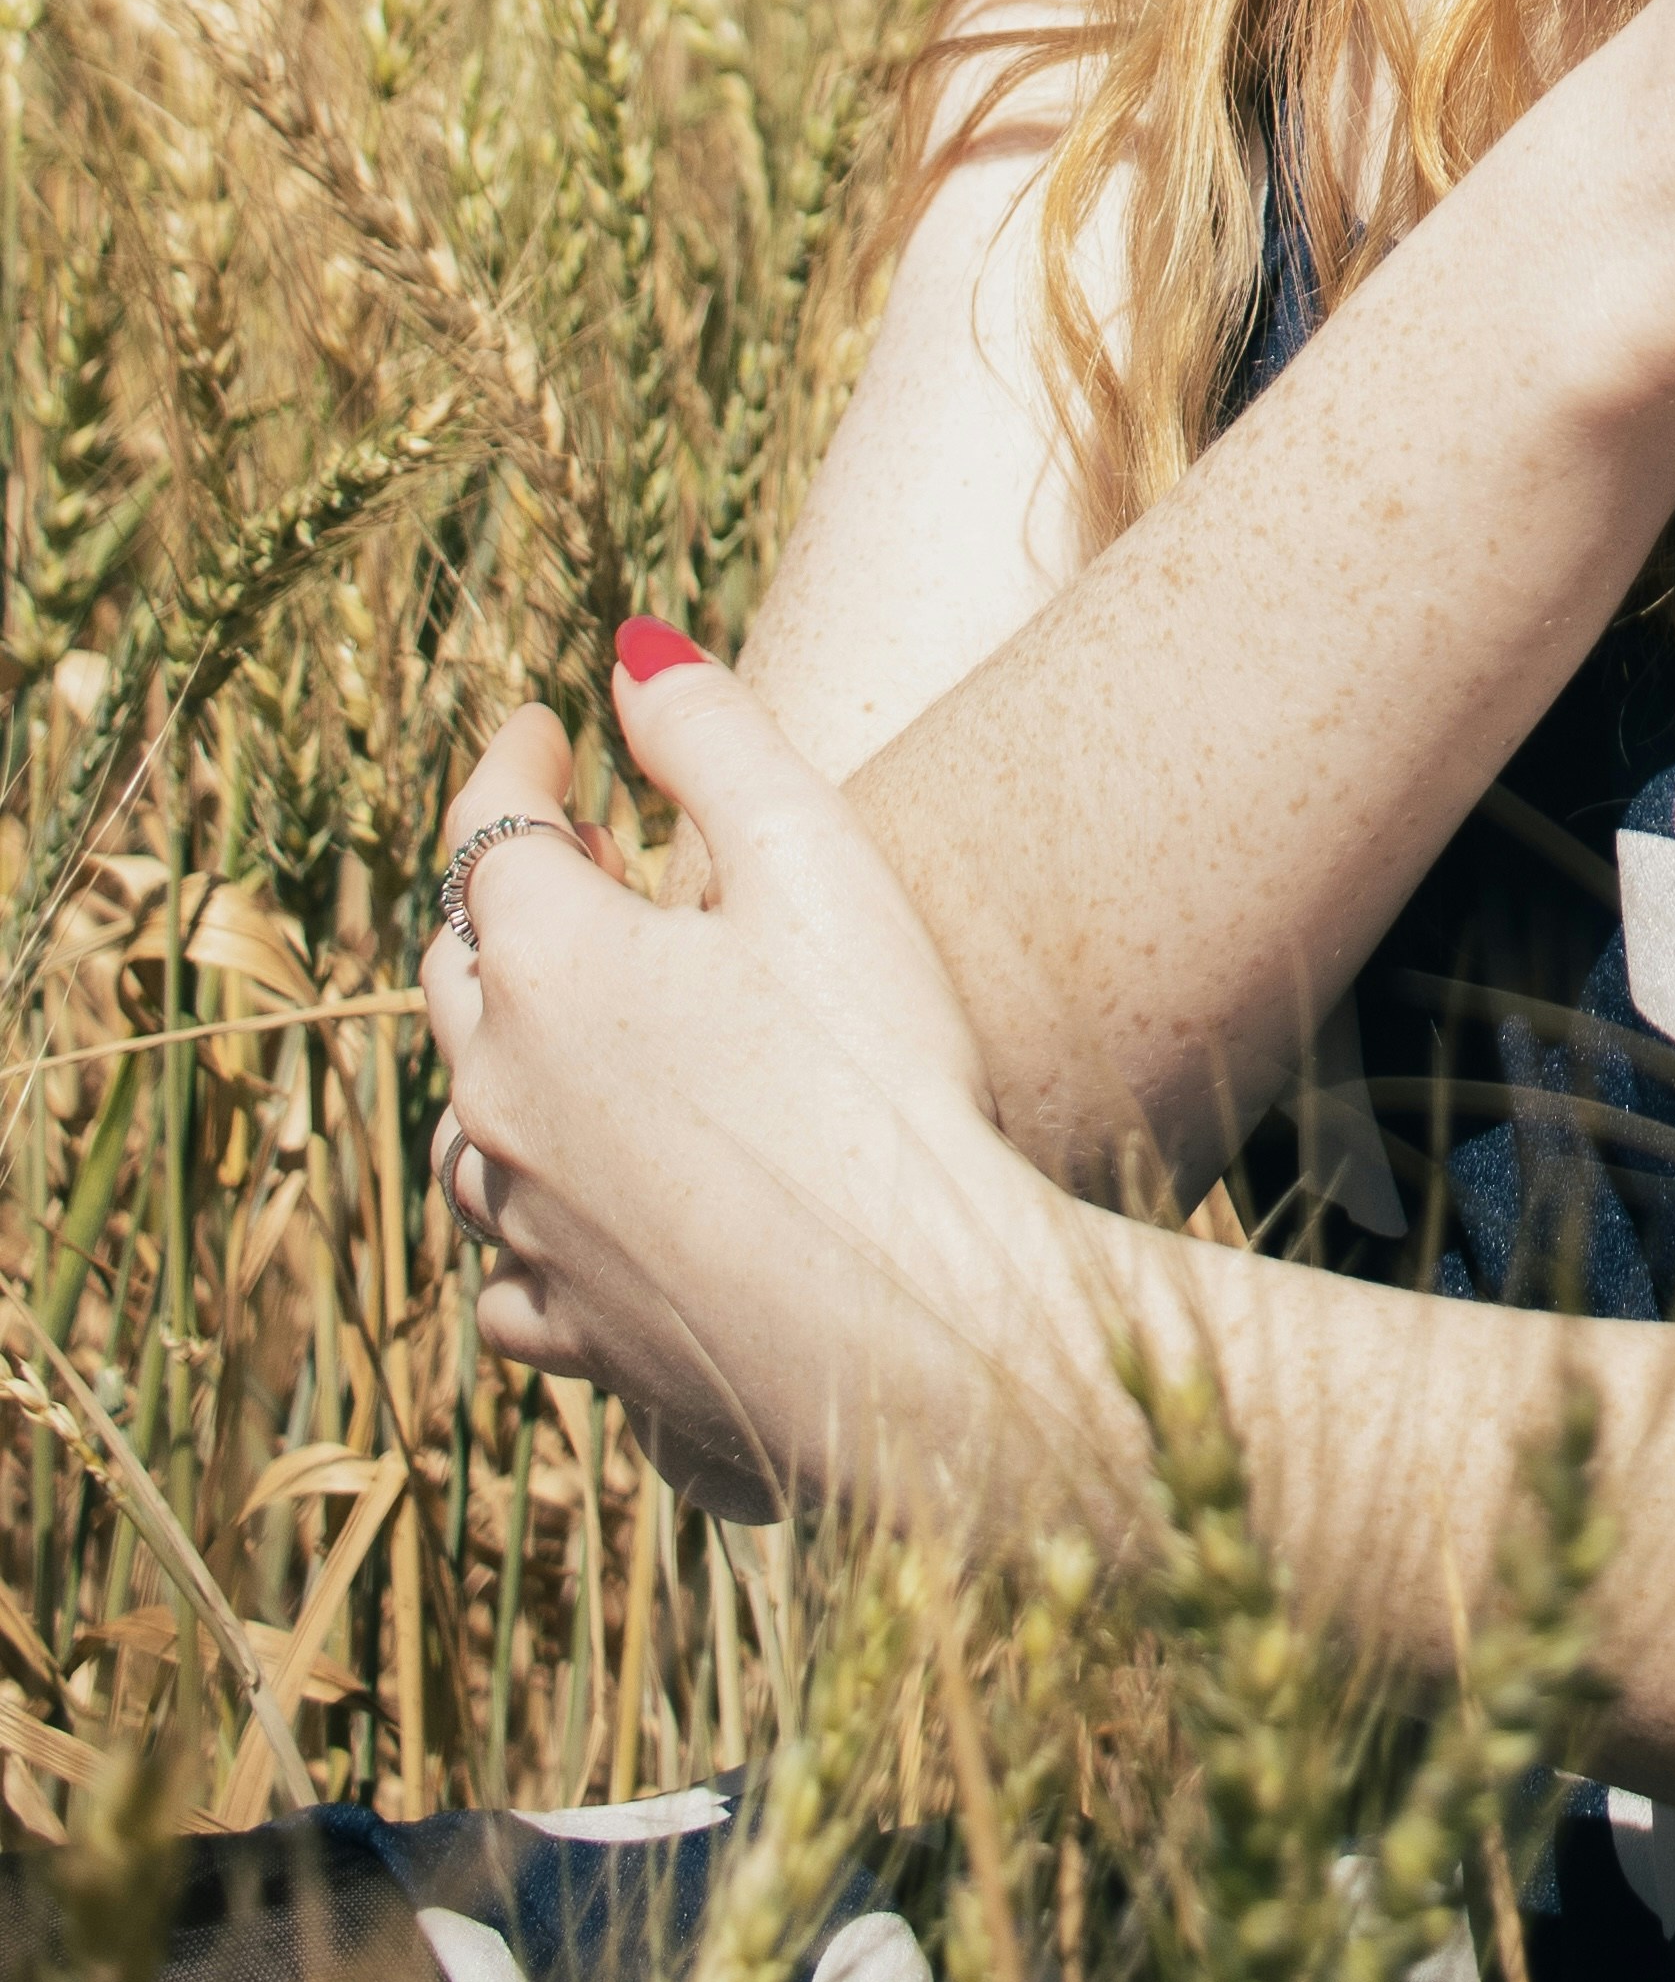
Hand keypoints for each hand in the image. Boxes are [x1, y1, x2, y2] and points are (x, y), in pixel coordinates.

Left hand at [419, 640, 1115, 1529]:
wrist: (911, 1325)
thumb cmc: (879, 1074)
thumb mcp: (814, 860)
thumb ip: (711, 735)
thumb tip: (628, 647)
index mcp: (548, 968)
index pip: (484, 831)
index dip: (511, 765)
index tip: (544, 732)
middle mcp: (501, 1095)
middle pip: (457, 969)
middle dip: (501, 895)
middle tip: (572, 853)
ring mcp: (526, 1226)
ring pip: (466, 1119)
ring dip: (503, 1049)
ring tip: (570, 1020)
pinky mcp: (571, 1334)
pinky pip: (506, 1263)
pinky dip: (529, 1209)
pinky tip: (579, 1203)